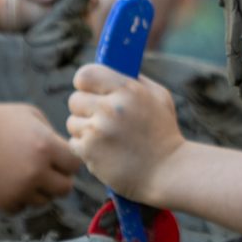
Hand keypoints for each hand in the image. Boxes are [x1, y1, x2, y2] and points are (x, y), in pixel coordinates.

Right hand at [0, 103, 81, 208]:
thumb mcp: (30, 115)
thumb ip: (52, 133)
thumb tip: (65, 152)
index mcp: (46, 147)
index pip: (75, 165)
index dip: (69, 161)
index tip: (59, 157)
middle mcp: (36, 172)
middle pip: (65, 188)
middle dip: (59, 179)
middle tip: (47, 170)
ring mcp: (20, 190)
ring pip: (45, 201)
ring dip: (39, 190)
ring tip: (24, 174)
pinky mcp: (4, 202)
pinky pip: (23, 207)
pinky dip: (19, 199)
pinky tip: (10, 183)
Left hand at [66, 67, 182, 201]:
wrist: (169, 172)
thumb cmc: (164, 133)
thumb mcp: (158, 97)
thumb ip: (134, 80)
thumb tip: (109, 70)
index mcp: (127, 89)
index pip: (85, 74)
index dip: (85, 83)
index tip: (92, 91)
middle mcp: (110, 108)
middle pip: (75, 100)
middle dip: (86, 109)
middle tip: (102, 119)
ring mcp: (98, 131)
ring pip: (72, 123)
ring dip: (85, 130)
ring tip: (107, 139)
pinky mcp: (90, 152)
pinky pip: (74, 143)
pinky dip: (86, 149)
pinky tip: (105, 152)